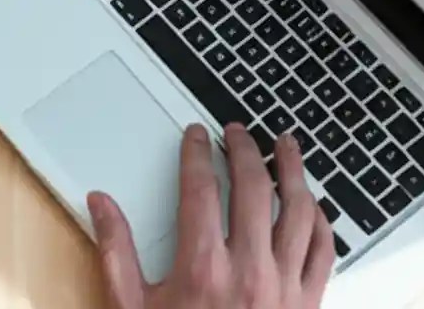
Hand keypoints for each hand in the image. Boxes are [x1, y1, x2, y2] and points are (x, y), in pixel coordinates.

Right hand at [88, 123, 334, 308]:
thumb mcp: (131, 308)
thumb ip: (115, 252)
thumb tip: (100, 203)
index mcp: (202, 267)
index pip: (200, 189)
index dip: (196, 154)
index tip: (195, 135)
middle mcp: (250, 270)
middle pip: (253, 188)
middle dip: (244, 150)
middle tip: (237, 131)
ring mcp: (285, 287)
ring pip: (299, 211)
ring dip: (293, 172)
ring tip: (286, 146)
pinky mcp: (309, 305)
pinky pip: (323, 250)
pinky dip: (320, 220)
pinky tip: (311, 204)